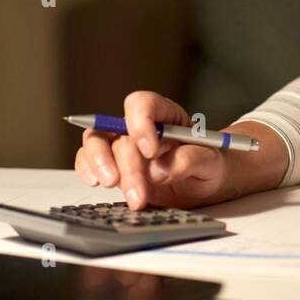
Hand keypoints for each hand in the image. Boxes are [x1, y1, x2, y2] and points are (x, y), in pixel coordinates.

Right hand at [74, 91, 232, 210]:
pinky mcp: (114, 167)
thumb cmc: (211, 166)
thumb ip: (190, 160)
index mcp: (166, 116)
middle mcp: (140, 128)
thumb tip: (159, 169)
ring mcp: (124, 147)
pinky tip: (96, 183)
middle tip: (136, 189)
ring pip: (97, 142)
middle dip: (125, 162)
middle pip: (118, 130)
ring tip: (127, 194)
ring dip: (102, 167)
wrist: (207, 185)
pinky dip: (87, 170)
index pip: (143, 104)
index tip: (150, 150)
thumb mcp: (212, 162)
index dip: (140, 122)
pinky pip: (88, 161)